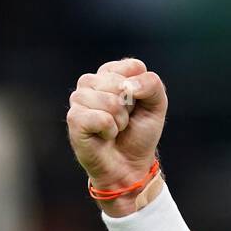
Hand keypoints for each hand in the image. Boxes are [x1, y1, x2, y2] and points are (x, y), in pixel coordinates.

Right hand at [66, 58, 166, 194]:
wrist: (130, 164)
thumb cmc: (140, 133)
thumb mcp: (157, 105)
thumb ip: (152, 84)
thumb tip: (127, 86)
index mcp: (111, 73)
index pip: (133, 66)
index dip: (142, 90)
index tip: (137, 104)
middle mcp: (91, 82)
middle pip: (120, 83)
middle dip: (130, 107)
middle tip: (125, 119)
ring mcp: (79, 99)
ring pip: (110, 101)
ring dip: (120, 120)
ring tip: (115, 128)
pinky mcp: (74, 118)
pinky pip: (100, 118)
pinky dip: (109, 130)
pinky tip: (104, 136)